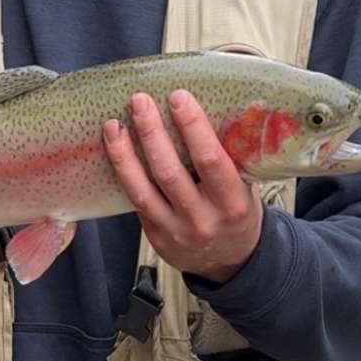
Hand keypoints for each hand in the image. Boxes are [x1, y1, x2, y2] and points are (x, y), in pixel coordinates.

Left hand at [103, 90, 262, 283]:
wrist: (231, 262)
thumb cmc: (237, 214)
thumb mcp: (247, 188)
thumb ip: (230, 159)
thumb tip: (206, 110)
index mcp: (233, 203)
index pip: (211, 160)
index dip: (193, 127)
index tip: (178, 97)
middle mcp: (203, 220)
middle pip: (169, 172)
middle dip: (152, 133)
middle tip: (140, 101)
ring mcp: (176, 232)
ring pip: (143, 190)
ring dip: (125, 154)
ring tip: (114, 124)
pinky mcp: (156, 237)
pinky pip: (135, 202)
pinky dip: (123, 173)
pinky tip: (115, 149)